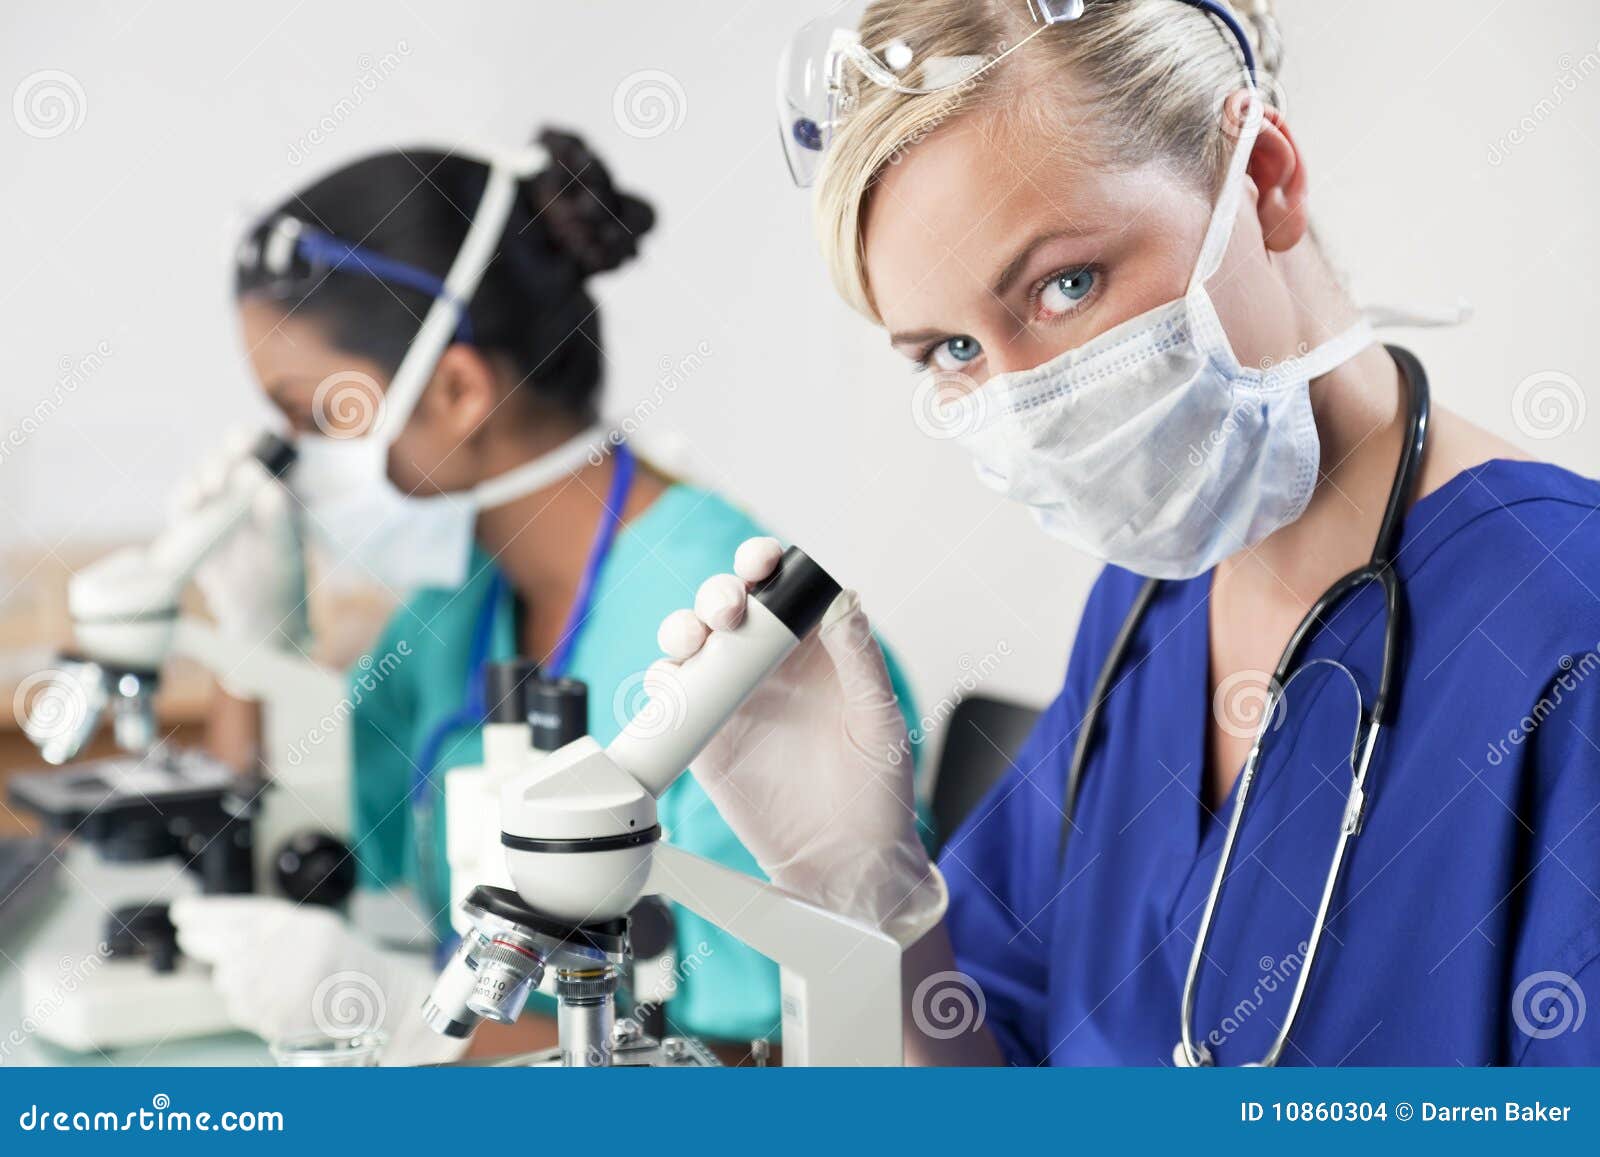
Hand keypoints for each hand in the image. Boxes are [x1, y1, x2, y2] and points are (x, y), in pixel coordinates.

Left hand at [169, 895, 464, 1065]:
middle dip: (207, 944)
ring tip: (265, 979)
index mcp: (300, 925)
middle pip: (227, 950)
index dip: (207, 913)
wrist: (381, 1002)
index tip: (181, 911)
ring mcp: (285, 988)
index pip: (241, 914)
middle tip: (190, 938)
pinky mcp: (282, 1018)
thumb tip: (209, 934)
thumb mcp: (311, 930)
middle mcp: (292, 953)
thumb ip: (267, 930)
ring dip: (234, 980)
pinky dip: (248, 1006)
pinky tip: (272, 1000)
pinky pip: (244, 1010)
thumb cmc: (349, 965)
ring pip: (232, 982)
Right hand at [171, 431, 308, 671]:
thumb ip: (279, 520)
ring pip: (200, 479)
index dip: (247, 442)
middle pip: (224, 460)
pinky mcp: (193, 527)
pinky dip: (183, 500)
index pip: (259, 452)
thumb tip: (265, 485)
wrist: (258, 617)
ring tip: (207, 492)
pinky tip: (189, 504)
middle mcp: (242, 492)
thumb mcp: (286, 551)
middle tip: (221, 477)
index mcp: (272, 489)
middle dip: (219, 462)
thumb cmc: (282, 580)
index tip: (243, 446)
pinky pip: (182, 505)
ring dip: (200, 479)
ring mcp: (215, 508)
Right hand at [653, 537, 944, 943]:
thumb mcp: (879, 718)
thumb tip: (845, 600)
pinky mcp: (703, 738)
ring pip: (691, 644)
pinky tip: (674, 682)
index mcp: (813, 649)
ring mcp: (731, 699)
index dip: (763, 562)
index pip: (782, 589)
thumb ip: (859, 659)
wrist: (845, 862)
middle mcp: (767, 666)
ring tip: (696, 641)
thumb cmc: (876, 792)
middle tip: (728, 611)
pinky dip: (663, 681)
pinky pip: (671, 697)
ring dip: (684, 628)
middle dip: (718, 593)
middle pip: (726, 607)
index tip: (760, 561)